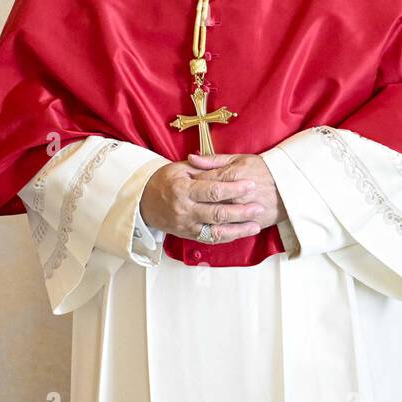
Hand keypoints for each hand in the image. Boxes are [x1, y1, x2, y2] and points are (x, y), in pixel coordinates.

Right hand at [138, 155, 269, 243]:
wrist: (143, 202)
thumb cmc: (164, 181)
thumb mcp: (179, 168)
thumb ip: (202, 166)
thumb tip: (220, 163)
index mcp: (183, 189)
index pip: (213, 190)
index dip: (234, 189)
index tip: (250, 185)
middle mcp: (185, 209)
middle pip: (217, 213)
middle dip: (241, 211)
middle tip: (259, 207)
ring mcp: (187, 225)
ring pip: (216, 231)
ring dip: (238, 229)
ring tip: (256, 226)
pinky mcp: (188, 235)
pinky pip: (211, 239)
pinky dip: (228, 237)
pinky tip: (242, 233)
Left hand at [185, 153, 287, 229]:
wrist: (291, 184)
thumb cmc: (264, 169)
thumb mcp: (240, 159)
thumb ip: (214, 160)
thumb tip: (191, 158)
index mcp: (231, 175)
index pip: (202, 181)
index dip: (190, 183)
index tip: (184, 184)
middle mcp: (235, 194)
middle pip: (206, 200)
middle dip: (194, 201)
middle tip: (186, 200)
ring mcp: (243, 210)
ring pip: (215, 218)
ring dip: (203, 217)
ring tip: (196, 213)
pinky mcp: (251, 222)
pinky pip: (230, 229)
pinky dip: (217, 229)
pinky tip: (210, 226)